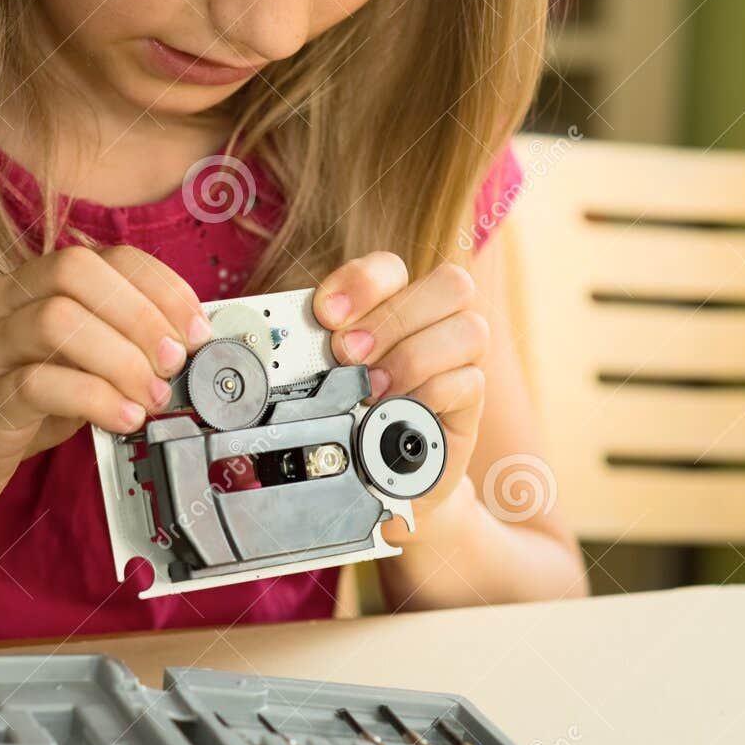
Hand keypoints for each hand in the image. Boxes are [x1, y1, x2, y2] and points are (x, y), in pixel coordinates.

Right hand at [0, 245, 211, 522]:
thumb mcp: (60, 369)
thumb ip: (107, 351)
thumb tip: (180, 351)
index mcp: (24, 286)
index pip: (102, 255)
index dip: (159, 286)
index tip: (195, 328)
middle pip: (78, 270)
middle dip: (142, 313)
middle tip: (174, 359)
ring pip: (59, 318)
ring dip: (122, 356)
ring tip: (150, 394)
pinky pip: (41, 382)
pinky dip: (96, 399)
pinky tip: (122, 418)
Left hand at [314, 251, 488, 519]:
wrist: (371, 477)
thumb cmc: (344, 416)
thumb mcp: (321, 379)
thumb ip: (308, 350)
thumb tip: (273, 343)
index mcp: (392, 304)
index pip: (393, 267)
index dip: (364, 281)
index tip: (326, 314)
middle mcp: (434, 324)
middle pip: (451, 284)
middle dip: (392, 318)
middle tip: (348, 354)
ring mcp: (458, 362)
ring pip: (470, 329)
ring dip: (414, 356)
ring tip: (373, 388)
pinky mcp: (469, 405)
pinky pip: (471, 381)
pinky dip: (431, 393)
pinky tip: (397, 410)